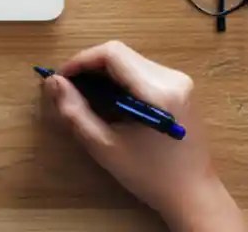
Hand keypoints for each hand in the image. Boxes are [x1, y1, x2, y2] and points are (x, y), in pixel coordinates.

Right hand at [43, 41, 245, 231]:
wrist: (193, 194)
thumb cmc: (150, 176)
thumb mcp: (105, 147)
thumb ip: (76, 112)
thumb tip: (54, 82)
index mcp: (158, 91)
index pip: (112, 54)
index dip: (81, 60)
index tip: (61, 78)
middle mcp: (172, 78)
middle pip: (121, 54)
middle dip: (90, 66)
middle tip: (69, 88)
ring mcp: (180, 81)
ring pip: (131, 60)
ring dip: (104, 72)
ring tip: (86, 96)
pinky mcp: (181, 87)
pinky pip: (142, 70)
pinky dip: (120, 79)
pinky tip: (109, 100)